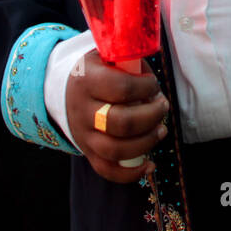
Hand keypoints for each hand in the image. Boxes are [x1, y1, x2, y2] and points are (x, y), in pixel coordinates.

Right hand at [65, 50, 168, 183]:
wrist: (66, 90)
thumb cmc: (98, 71)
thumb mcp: (109, 57)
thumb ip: (130, 64)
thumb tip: (154, 86)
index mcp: (86, 80)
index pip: (121, 87)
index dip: (145, 87)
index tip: (153, 84)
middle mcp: (82, 110)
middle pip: (121, 122)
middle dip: (151, 116)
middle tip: (163, 106)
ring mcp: (83, 134)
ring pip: (115, 150)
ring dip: (146, 142)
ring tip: (161, 130)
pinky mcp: (87, 152)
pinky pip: (107, 170)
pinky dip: (131, 173)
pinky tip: (150, 165)